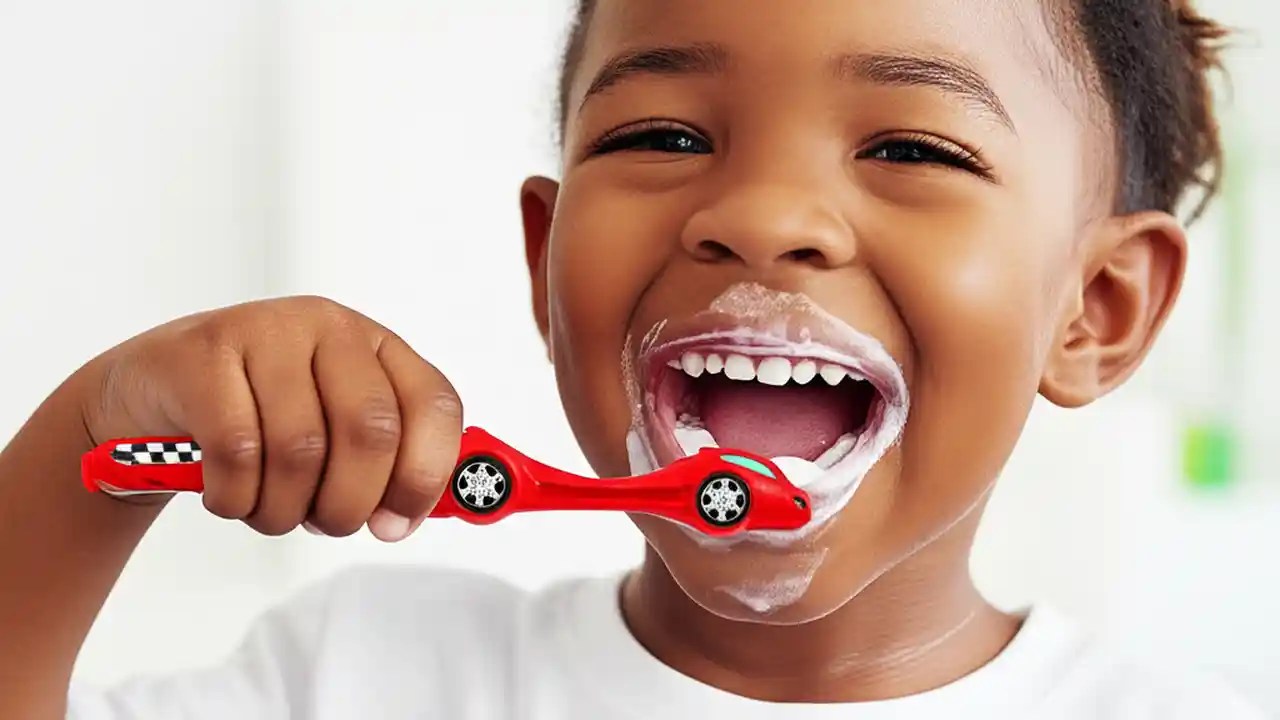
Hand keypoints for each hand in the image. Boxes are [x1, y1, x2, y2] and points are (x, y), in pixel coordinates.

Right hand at [79, 296, 461, 541]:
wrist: (155, 392)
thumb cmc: (261, 420)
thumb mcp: (330, 434)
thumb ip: (382, 466)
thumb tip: (404, 519)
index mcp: (378, 347)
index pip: (435, 405)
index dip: (425, 475)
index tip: (396, 524)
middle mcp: (330, 327)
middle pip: (371, 431)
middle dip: (351, 503)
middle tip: (326, 524)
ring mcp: (266, 331)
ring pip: (301, 449)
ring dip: (284, 510)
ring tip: (270, 511)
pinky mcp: (204, 355)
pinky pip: (237, 451)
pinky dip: (235, 498)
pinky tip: (229, 496)